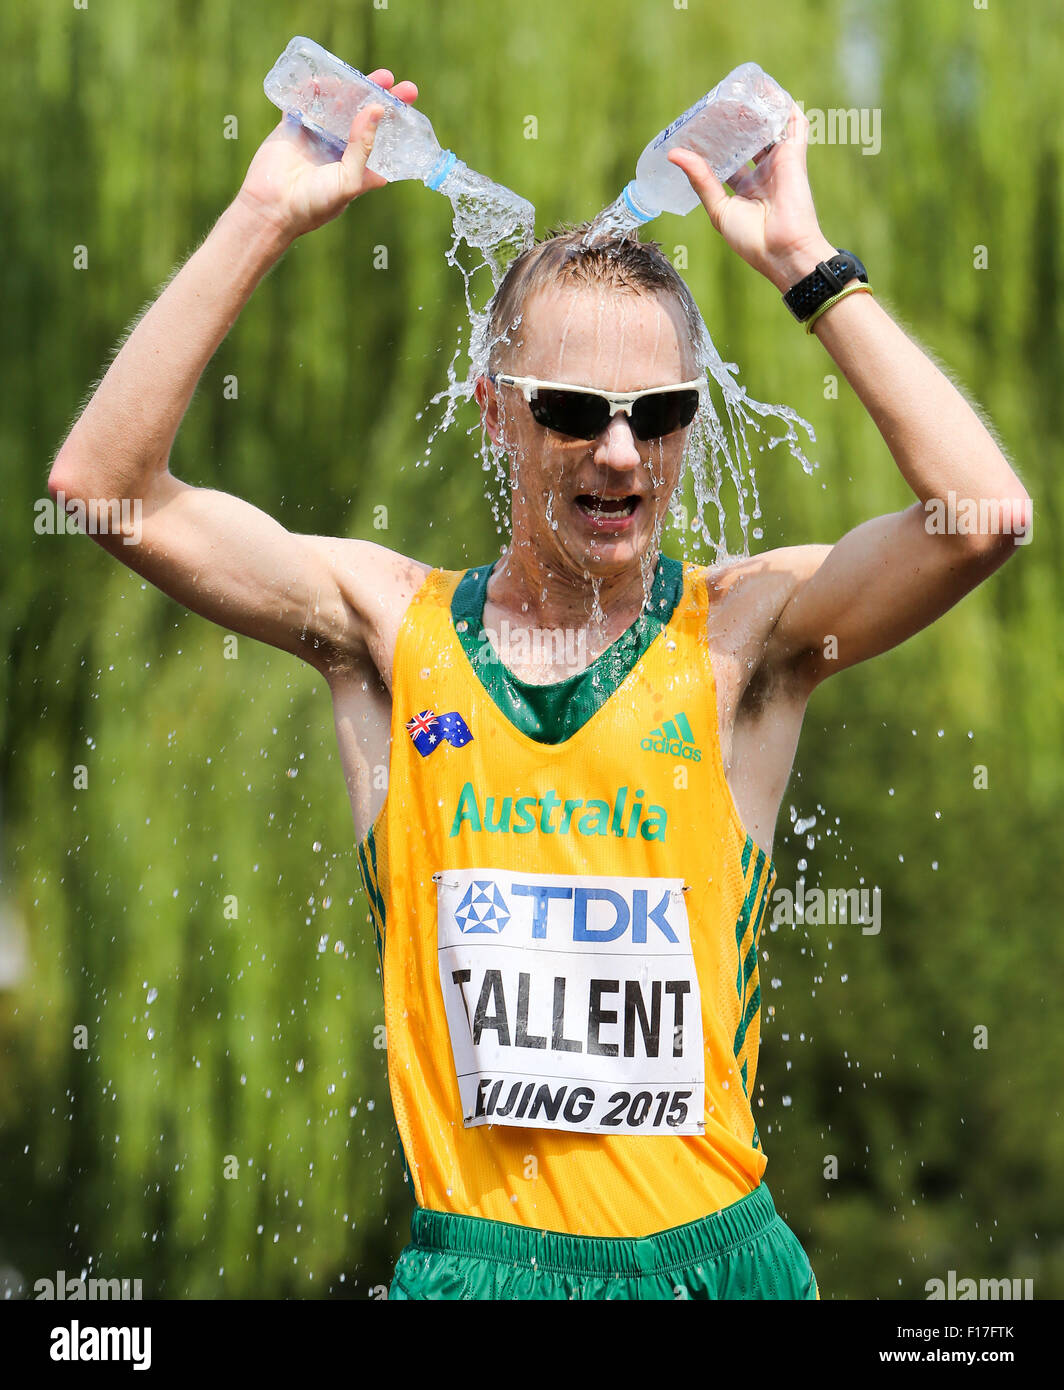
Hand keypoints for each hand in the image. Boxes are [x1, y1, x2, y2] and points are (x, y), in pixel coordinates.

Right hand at [236, 69, 418, 241]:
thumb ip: (363, 146)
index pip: (380, 138)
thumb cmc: (314, 204)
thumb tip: (377, 109)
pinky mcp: (294, 126)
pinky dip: (315, 88)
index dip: (394, 119)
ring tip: (366, 75)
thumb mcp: (349, 181)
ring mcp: (317, 136)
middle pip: (361, 116)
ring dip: (351, 88)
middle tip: (390, 78)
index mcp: (357, 166)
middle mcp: (339, 150)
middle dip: (376, 96)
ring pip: (337, 106)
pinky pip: (305, 101)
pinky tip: (328, 75)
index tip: (407, 98)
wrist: (272, 208)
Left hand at [667, 103, 836, 292]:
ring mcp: (780, 163)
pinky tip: (769, 89)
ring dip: (759, 110)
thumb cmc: (751, 239)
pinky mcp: (794, 155)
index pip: (731, 159)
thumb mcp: (718, 208)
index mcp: (746, 189)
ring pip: (770, 128)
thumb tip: (674, 154)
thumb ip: (700, 179)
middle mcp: (764, 173)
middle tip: (718, 106)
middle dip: (736, 123)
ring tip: (740, 92)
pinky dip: (784, 106)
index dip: (718, 144)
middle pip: (749, 140)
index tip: (701, 130)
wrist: (782, 250)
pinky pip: (794, 123)